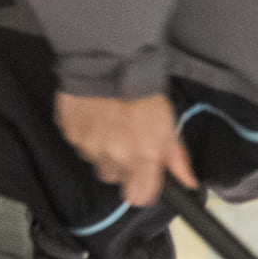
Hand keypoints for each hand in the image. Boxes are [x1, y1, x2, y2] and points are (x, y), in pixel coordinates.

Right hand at [56, 92, 195, 208]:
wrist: (110, 62)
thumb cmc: (143, 91)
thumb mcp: (168, 124)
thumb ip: (176, 157)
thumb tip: (188, 182)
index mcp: (141, 156)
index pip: (138, 196)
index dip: (141, 189)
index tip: (143, 179)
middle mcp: (113, 155)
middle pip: (113, 177)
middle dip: (120, 165)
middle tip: (126, 142)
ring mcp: (87, 144)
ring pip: (94, 159)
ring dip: (102, 149)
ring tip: (110, 125)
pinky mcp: (69, 130)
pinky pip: (77, 141)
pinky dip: (86, 133)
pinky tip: (96, 116)